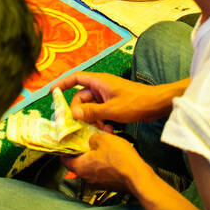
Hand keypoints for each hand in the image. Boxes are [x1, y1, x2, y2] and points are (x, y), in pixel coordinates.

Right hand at [53, 70, 168, 128]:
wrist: (158, 105)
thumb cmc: (136, 103)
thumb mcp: (112, 110)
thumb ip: (91, 112)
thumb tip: (72, 113)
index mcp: (99, 82)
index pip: (75, 78)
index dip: (62, 84)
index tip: (51, 93)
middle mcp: (101, 86)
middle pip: (81, 98)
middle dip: (80, 113)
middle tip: (80, 127)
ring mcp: (108, 96)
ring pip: (91, 108)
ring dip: (92, 120)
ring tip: (100, 131)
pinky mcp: (114, 104)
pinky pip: (100, 112)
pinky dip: (101, 121)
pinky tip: (109, 131)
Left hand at [60, 131, 147, 193]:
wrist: (138, 176)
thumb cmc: (120, 160)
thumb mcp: (103, 139)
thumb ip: (92, 137)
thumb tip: (91, 139)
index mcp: (80, 167)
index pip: (64, 159)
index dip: (66, 148)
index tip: (69, 141)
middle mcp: (86, 178)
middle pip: (79, 161)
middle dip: (85, 148)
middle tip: (90, 138)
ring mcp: (97, 183)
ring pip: (92, 166)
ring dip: (96, 155)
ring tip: (105, 143)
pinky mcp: (108, 184)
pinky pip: (102, 171)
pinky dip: (104, 162)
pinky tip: (113, 153)